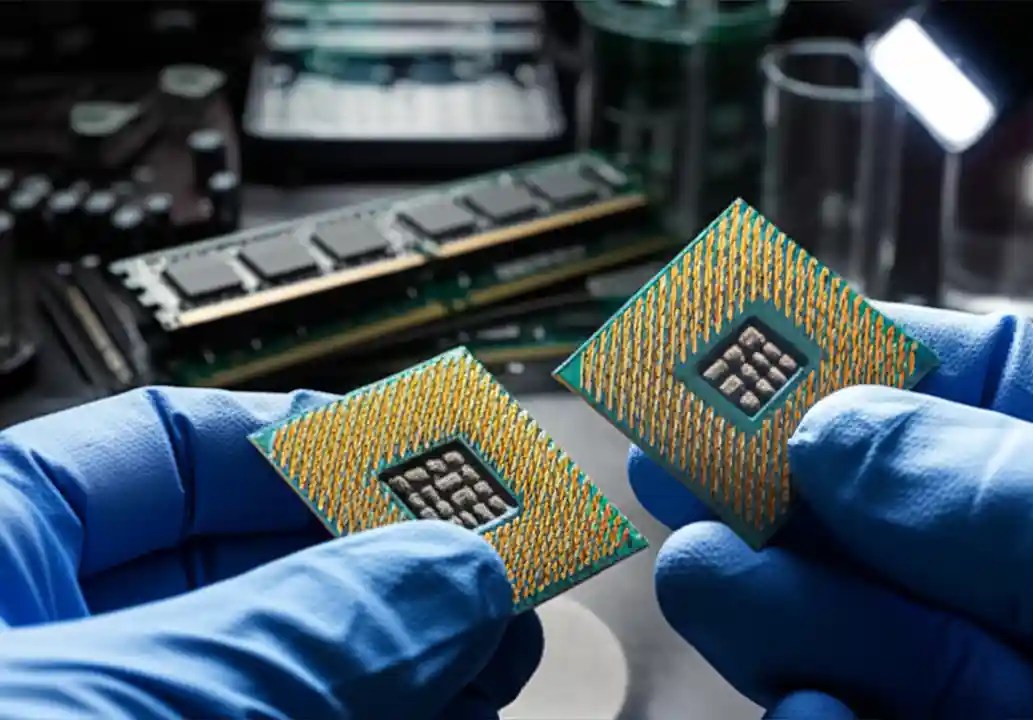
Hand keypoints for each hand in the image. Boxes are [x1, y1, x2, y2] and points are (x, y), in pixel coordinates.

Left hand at [0, 387, 541, 718]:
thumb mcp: (128, 702)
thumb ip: (297, 630)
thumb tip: (447, 571)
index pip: (168, 446)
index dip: (313, 439)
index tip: (428, 452)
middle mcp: (48, 644)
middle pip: (250, 565)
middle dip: (389, 567)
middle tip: (492, 565)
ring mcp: (106, 716)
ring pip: (282, 668)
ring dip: (405, 658)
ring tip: (493, 653)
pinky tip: (448, 714)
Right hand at [631, 304, 1032, 718]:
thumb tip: (851, 427)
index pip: (1019, 388)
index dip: (884, 353)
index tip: (759, 336)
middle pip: (925, 511)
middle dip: (801, 480)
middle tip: (686, 450)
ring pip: (890, 635)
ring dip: (788, 601)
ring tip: (702, 565)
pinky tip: (799, 702)